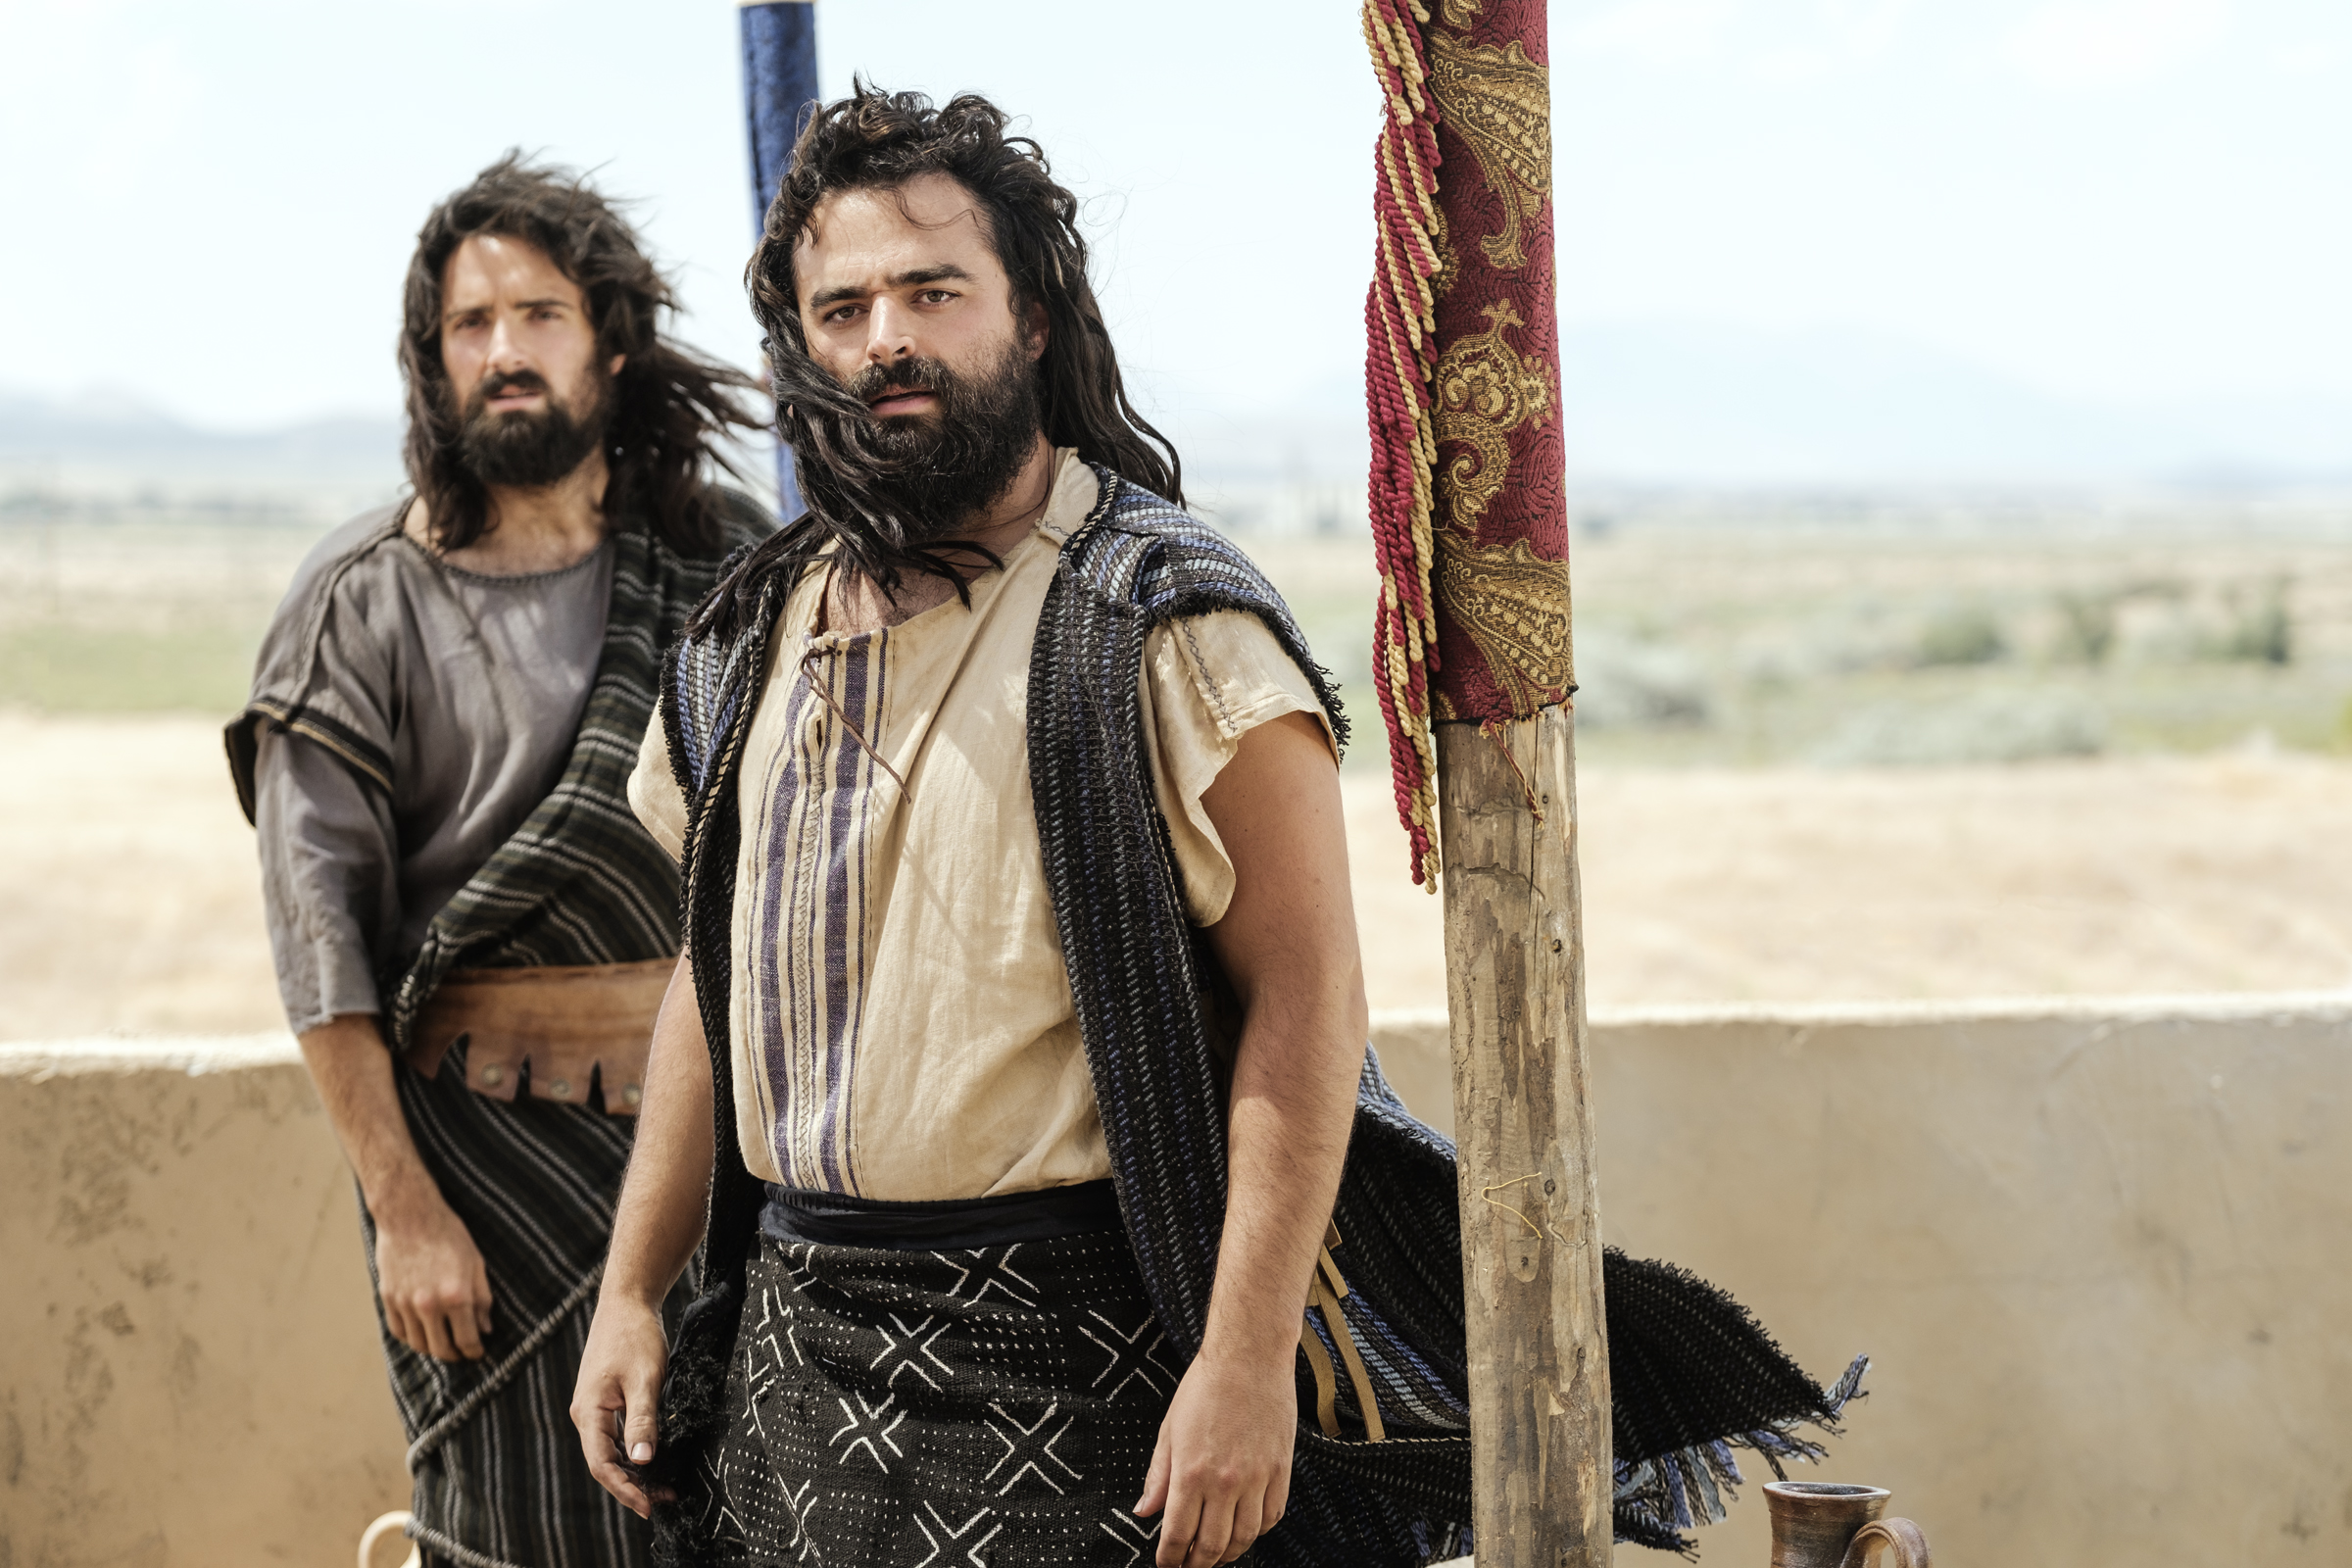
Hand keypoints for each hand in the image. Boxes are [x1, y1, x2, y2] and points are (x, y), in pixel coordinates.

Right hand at [371, 1183, 494, 1361]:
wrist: (410, 1215)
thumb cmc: (448, 1235)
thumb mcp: (476, 1263)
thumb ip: (482, 1299)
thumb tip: (485, 1328)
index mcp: (456, 1295)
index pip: (467, 1339)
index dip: (475, 1351)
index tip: (479, 1353)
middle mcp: (428, 1304)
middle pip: (441, 1349)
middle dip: (455, 1356)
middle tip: (463, 1354)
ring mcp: (405, 1303)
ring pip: (418, 1344)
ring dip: (433, 1349)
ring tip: (444, 1344)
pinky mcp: (388, 1298)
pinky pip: (399, 1331)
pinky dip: (412, 1337)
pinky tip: (422, 1333)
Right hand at [572, 1293, 673, 1518]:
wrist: (627, 1301)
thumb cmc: (634, 1335)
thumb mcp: (645, 1379)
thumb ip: (643, 1420)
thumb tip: (643, 1461)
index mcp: (589, 1412)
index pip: (602, 1465)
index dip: (625, 1489)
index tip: (650, 1506)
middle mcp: (586, 1414)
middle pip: (605, 1462)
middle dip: (633, 1484)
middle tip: (666, 1498)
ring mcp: (595, 1408)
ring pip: (612, 1451)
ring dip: (635, 1469)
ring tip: (664, 1484)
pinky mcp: (606, 1400)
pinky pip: (617, 1435)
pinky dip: (634, 1450)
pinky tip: (655, 1456)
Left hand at [1134, 1346, 1296, 1565]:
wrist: (1249, 1356)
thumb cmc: (1206, 1387)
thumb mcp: (1169, 1430)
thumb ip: (1157, 1476)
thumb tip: (1144, 1511)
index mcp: (1191, 1472)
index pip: (1178, 1534)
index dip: (1170, 1558)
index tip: (1167, 1565)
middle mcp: (1225, 1481)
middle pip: (1212, 1546)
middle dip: (1198, 1564)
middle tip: (1190, 1566)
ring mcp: (1257, 1478)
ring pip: (1244, 1538)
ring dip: (1229, 1555)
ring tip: (1217, 1555)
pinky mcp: (1281, 1470)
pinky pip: (1271, 1516)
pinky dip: (1258, 1532)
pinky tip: (1246, 1530)